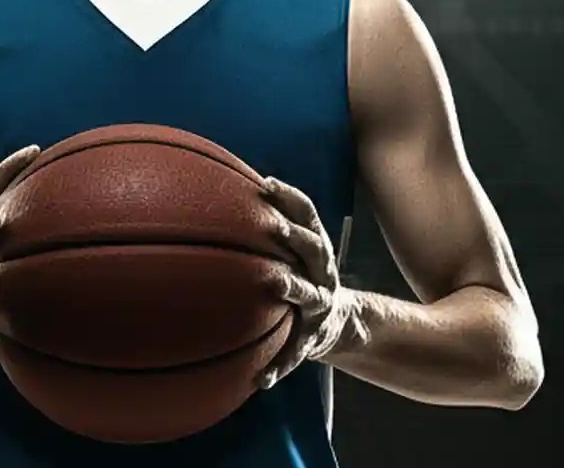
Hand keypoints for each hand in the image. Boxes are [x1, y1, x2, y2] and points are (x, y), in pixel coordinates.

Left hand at [257, 175, 356, 389]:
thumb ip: (268, 232)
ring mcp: (321, 305)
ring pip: (311, 295)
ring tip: (278, 283)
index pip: (308, 216)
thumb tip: (223, 198)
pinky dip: (281, 365)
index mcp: (315, 249)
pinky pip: (296, 352)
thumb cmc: (300, 278)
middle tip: (274, 227)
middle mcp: (323, 273)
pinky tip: (263, 379)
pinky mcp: (313, 337)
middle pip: (315, 249)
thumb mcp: (292, 255)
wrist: (340, 324)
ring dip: (295, 287)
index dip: (291, 198)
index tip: (268, 183)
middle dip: (296, 236)